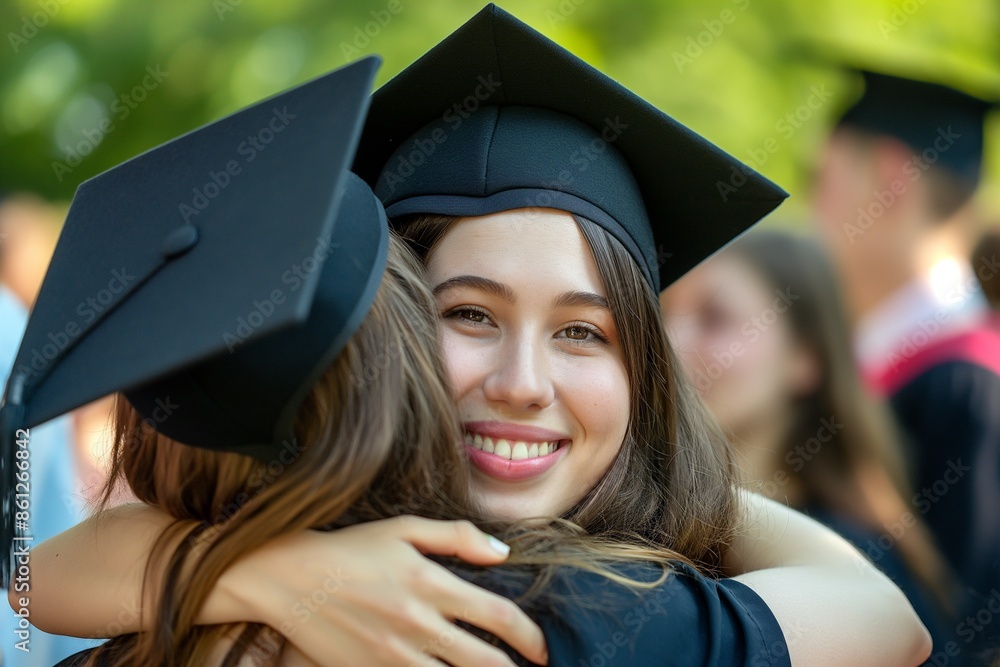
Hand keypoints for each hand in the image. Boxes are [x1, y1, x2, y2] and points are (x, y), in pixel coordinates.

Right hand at [221, 516, 547, 666]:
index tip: (543, 648)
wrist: (290, 578)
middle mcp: (416, 623)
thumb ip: (457, 537)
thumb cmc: (351, 549)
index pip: (499, 616)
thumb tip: (503, 553)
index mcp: (430, 583)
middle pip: (486, 662)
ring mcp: (394, 655)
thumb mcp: (404, 529)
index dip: (531, 636)